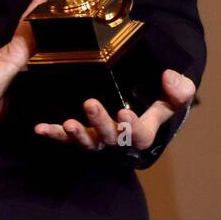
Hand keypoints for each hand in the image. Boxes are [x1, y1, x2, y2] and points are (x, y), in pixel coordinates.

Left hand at [34, 68, 195, 151]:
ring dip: (76, 135)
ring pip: (87, 143)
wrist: (146, 100)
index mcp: (142, 132)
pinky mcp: (82, 133)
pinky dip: (53, 134)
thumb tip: (168, 77)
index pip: (139, 136)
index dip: (132, 128)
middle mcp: (118, 140)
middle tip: (90, 104)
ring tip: (67, 124)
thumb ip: (180, 88)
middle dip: (100, 123)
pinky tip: (40, 128)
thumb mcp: (178, 93)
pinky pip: (66, 138)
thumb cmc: (162, 98)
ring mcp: (98, 138)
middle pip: (109, 139)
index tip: (125, 112)